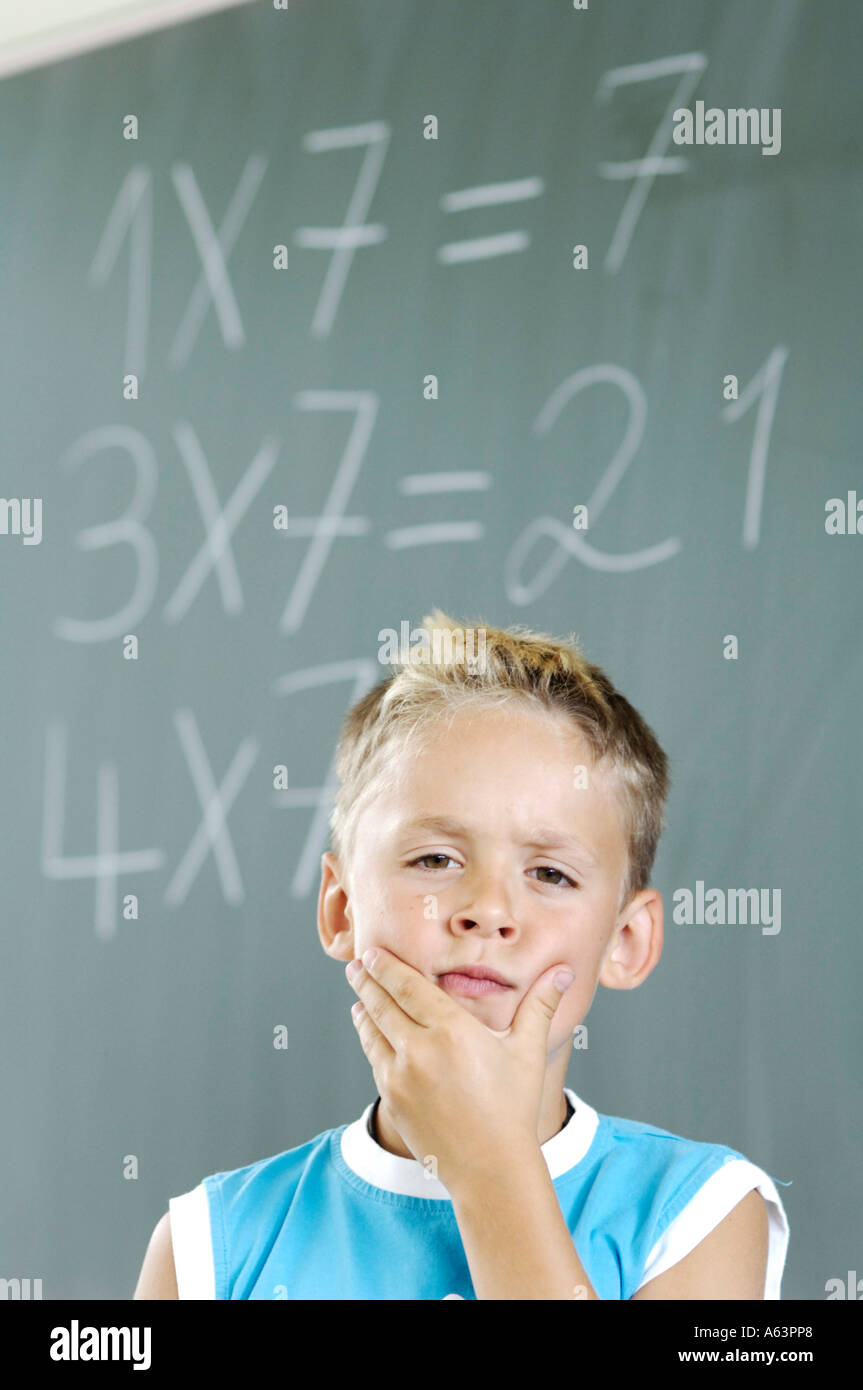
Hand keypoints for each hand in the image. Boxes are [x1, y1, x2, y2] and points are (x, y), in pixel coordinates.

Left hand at [346, 946, 574, 1193]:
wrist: (490, 1169)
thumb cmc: (513, 1108)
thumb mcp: (528, 1051)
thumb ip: (541, 1005)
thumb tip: (565, 971)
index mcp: (452, 1030)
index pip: (407, 986)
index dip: (386, 966)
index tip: (372, 953)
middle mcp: (420, 1049)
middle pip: (382, 1004)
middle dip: (366, 981)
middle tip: (355, 965)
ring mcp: (400, 1076)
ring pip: (373, 1032)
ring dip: (364, 1009)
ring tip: (359, 996)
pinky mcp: (392, 1099)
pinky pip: (376, 1060)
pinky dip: (370, 1041)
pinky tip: (371, 1034)